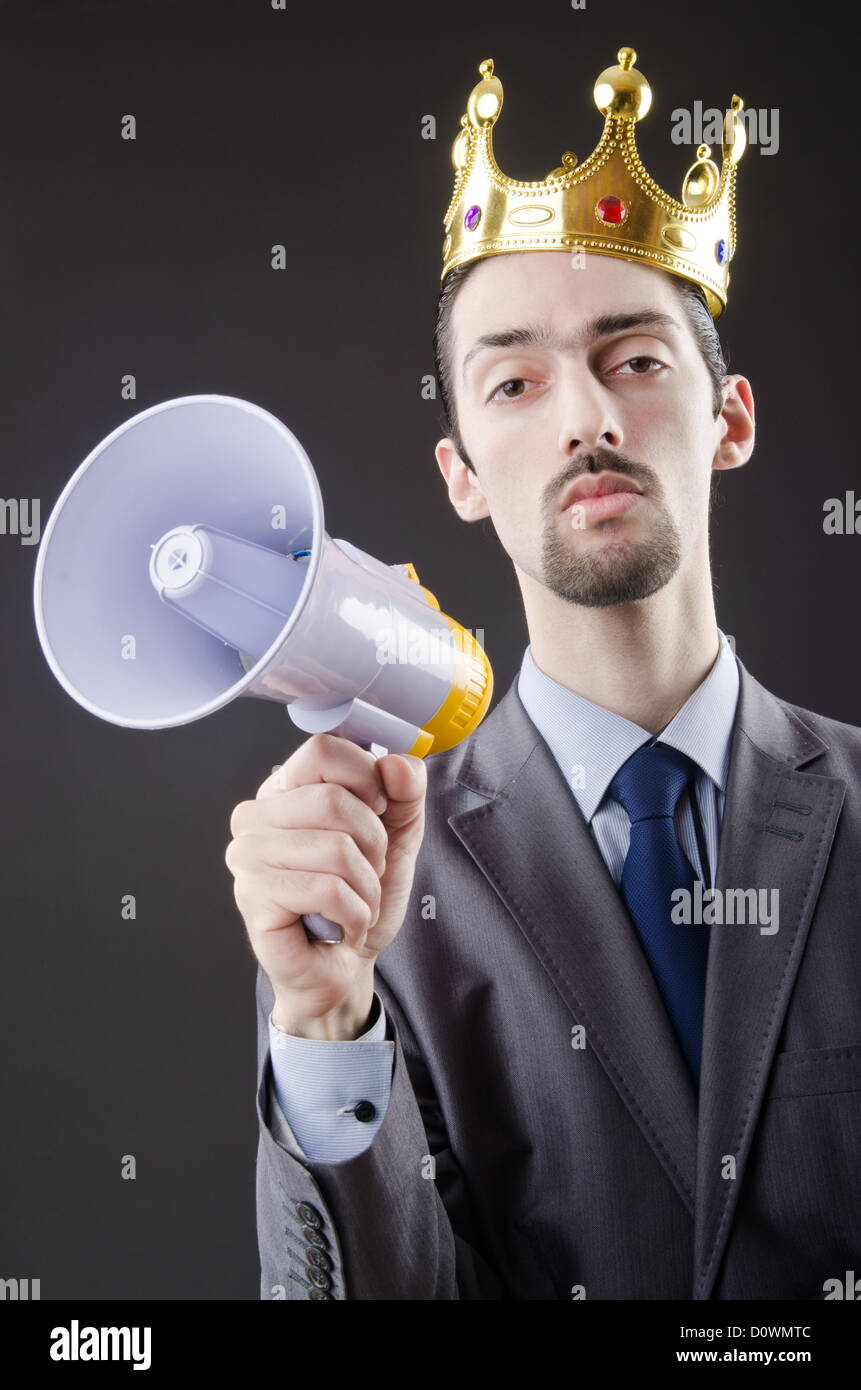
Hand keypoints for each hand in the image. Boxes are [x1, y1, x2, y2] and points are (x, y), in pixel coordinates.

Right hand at [225, 733, 426, 1036]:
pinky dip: (355, 914)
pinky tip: (343, 925)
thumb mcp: (397, 836)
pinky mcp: (253, 896)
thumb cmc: (358, 898)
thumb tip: (398, 764)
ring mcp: (248, 856)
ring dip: (366, 887)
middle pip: (333, 800)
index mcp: (286, 790)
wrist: (342, 967)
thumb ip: (406, 791)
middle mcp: (257, 816)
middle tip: (367, 871)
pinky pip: (327, 890)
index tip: (379, 809)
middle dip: (373, 844)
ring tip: (356, 902)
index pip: (323, 749)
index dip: (366, 778)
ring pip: (335, 848)